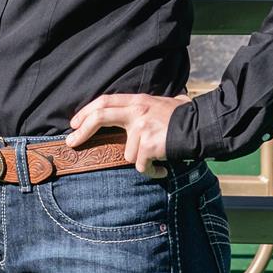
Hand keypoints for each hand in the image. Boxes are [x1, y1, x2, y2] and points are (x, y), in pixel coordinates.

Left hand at [64, 93, 188, 176]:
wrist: (202, 127)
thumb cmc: (182, 118)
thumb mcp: (158, 105)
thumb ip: (140, 110)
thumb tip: (122, 115)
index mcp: (138, 101)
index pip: (105, 101)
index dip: (87, 111)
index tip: (74, 123)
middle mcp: (137, 111)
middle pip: (101, 116)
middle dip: (82, 130)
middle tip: (70, 142)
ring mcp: (142, 128)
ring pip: (128, 154)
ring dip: (141, 160)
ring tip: (157, 157)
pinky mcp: (149, 145)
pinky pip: (143, 166)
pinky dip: (152, 171)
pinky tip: (162, 168)